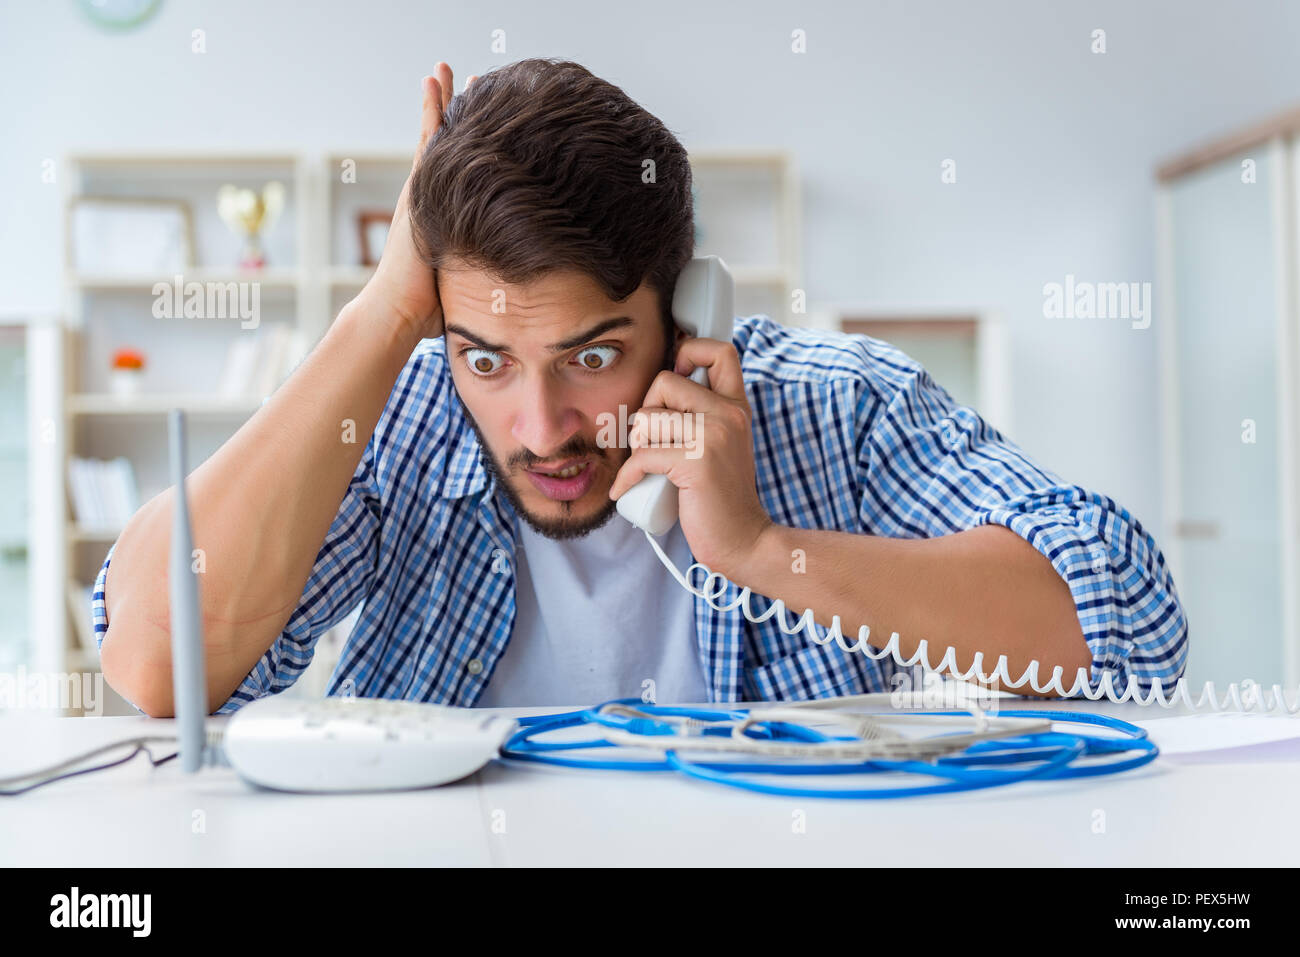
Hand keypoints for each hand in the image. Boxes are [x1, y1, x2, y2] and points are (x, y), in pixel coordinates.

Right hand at [359, 63, 476, 340]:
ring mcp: (421, 191)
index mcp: (444, 217)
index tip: (495, 124)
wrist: (399, 312)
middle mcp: (431, 199)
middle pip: (448, 146)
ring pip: (435, 135)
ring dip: (442, 100)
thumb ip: (489, 279)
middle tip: (473, 80)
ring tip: (445, 67)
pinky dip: (430, 110)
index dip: (476, 148)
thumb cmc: (430, 312)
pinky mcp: (417, 189)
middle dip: (459, 113)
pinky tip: (433, 82)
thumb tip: (525, 299)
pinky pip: (426, 140)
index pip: (463, 175)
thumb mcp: (470, 286)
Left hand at [608, 338, 774, 578]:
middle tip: (654, 442)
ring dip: (637, 444)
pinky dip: (627, 476)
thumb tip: (658, 393)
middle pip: (664, 382)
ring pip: (647, 418)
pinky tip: (627, 489)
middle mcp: (729, 415)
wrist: (743, 540)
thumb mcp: (722, 445)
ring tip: (650, 466)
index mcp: (736, 407)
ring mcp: (714, 436)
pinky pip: (642, 455)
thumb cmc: (722, 497)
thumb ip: (703, 416)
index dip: (689, 352)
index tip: (675, 376)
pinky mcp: (696, 462)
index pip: (719, 350)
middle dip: (647, 412)